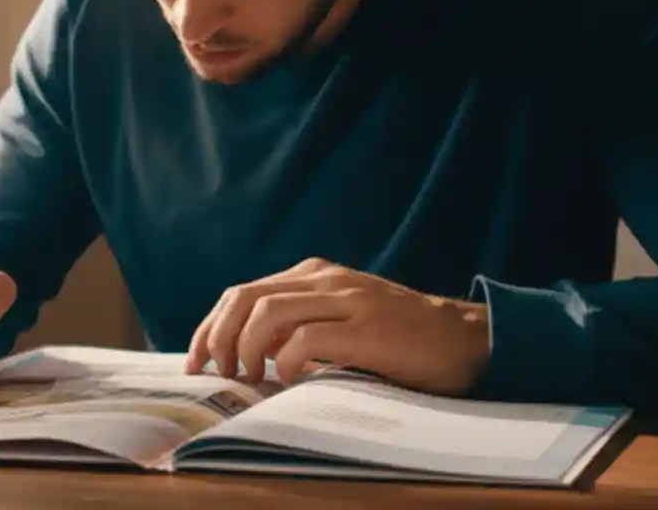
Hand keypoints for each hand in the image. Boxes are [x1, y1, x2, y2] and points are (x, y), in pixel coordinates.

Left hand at [184, 259, 489, 394]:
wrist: (462, 338)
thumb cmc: (397, 338)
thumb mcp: (340, 320)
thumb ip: (298, 326)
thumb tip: (245, 353)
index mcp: (313, 275)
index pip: (242, 293)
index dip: (209, 327)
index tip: (196, 360)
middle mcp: (324, 279)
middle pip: (245, 298)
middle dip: (217, 337)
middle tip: (217, 373)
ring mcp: (345, 299)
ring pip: (268, 313)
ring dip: (245, 349)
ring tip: (248, 378)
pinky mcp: (365, 327)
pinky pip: (305, 339)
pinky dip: (284, 363)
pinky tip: (286, 381)